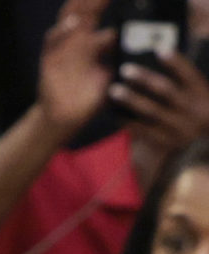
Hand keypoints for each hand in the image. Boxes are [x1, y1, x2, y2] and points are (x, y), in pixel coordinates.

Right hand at [35, 0, 115, 138]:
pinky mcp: (49, 60)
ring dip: (77, 6)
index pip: (99, 13)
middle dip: (95, 0)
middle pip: (85, 11)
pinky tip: (73, 23)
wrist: (68, 117)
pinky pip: (52, 41)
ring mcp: (62, 48)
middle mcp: (77, 40)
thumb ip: (121, 55)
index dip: (106, 1)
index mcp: (92, 41)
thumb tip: (139, 40)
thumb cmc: (91, 96)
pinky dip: (61, 31)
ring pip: (68, 19)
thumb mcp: (113, 72)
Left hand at [117, 50, 208, 169]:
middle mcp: (194, 111)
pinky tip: (113, 112)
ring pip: (152, 111)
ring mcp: (180, 128)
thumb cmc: (187, 110)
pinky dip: (127, 120)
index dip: (176, 62)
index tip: (160, 50)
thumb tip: (152, 57)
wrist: (196, 144)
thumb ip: (178, 80)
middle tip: (125, 69)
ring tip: (113, 89)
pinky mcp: (166, 143)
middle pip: (167, 91)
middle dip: (145, 78)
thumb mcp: (193, 95)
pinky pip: (142, 130)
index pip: (190, 74)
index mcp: (202, 94)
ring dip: (130, 99)